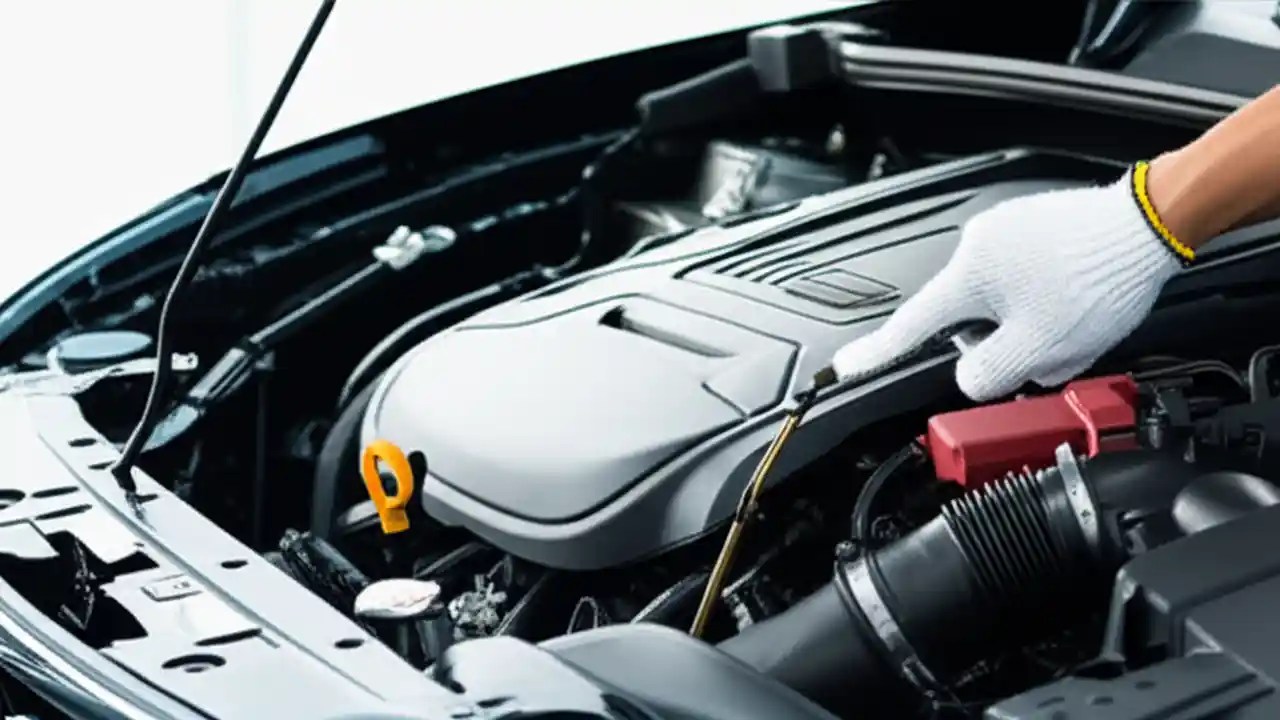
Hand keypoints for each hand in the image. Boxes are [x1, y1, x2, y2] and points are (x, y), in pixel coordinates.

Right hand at [830, 173, 1182, 400]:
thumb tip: (971, 378)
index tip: (847, 365)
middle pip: (970, 321)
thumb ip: (990, 376)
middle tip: (1046, 349)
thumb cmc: (1100, 278)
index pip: (912, 327)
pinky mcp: (1035, 227)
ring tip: (1073, 321)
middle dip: (1002, 343)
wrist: (1151, 224)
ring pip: (1004, 303)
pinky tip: (1080, 301)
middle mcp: (979, 245)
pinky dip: (1048, 301)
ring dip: (1030, 324)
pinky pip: (1027, 280)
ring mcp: (1007, 231)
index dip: (876, 354)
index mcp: (969, 276)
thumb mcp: (1041, 351)